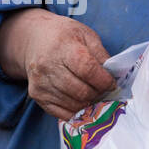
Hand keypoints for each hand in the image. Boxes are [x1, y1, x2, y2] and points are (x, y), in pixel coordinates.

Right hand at [0, 8, 115, 120]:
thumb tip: (114, 76)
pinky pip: (62, 113)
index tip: (111, 83)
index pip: (87, 69)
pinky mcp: (37, 95)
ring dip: (88, 103)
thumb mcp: (85, 35)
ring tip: (92, 93)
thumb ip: (101, 54)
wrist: (34, 38)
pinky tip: (80, 101)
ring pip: (73, 104)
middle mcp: (48, 66)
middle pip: (81, 91)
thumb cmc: (63, 36)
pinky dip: (76, 111)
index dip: (104, 80)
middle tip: (103, 90)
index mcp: (63, 47)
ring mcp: (40, 83)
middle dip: (98, 94)